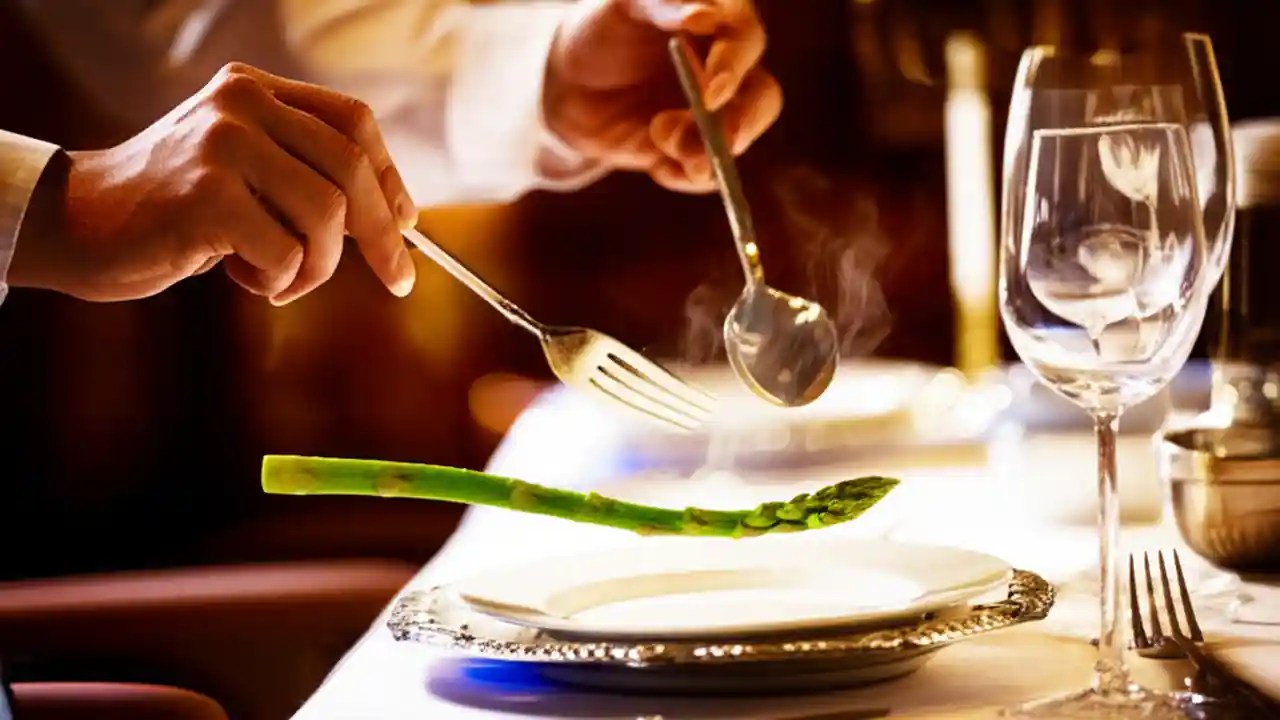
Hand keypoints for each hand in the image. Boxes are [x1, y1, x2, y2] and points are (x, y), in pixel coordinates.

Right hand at [9, 63, 418, 304]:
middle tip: (399, 280)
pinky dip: (276, 280)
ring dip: (315, 267)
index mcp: (254, 91)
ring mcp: (222, 147)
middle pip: (351, 169)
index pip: (353, 122)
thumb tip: (398, 217)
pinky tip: (237, 274)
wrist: (78, 225)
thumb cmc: (173, 210)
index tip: (407, 223)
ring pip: (325, 216)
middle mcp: (241, 106)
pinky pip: (285, 252)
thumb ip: (304, 176)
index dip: (389, 176)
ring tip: (277, 280)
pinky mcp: (206, 197)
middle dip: (384, 236)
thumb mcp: (243, 174)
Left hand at [542, 0, 780, 192]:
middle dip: (740, 122)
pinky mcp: (696, 153)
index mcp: (721, 27)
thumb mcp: (621, 7)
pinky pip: (707, 175)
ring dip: (706, 152)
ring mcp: (717, 118)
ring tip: (659, 139)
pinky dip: (684, 176)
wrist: (571, 85)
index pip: (746, 42)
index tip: (710, 91)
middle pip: (762, 99)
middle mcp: (730, 74)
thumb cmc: (601, 32)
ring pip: (738, 142)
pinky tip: (656, 165)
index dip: (734, 66)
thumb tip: (705, 15)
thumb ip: (661, 3)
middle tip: (703, 133)